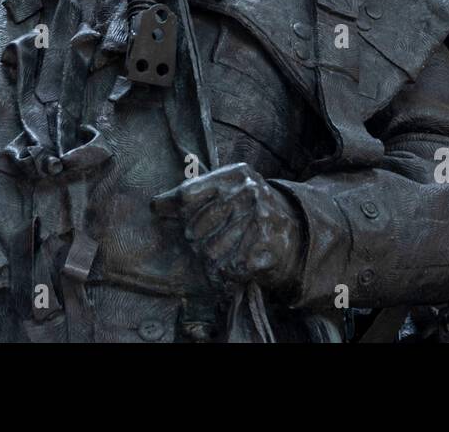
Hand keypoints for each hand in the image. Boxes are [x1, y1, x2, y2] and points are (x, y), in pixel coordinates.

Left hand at [151, 163, 303, 292]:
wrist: (293, 227)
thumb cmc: (245, 208)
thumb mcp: (223, 191)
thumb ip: (190, 195)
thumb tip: (154, 205)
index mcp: (235, 175)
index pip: (187, 195)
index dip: (172, 209)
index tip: (166, 215)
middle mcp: (249, 192)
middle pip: (195, 229)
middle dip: (195, 241)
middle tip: (202, 243)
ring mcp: (261, 218)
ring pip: (211, 253)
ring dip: (210, 261)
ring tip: (219, 255)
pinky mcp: (269, 245)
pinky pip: (231, 268)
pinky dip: (228, 273)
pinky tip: (233, 265)